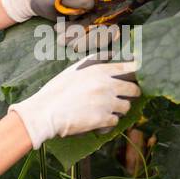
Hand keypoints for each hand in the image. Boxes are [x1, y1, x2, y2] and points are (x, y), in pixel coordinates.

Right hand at [7, 48, 141, 149]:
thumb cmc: (55, 92)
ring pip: (126, 107)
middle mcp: (106, 85)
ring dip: (119, 110)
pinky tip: (98, 122)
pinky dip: (108, 123)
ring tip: (107, 111)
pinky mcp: (102, 119)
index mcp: (99, 70)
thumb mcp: (73, 70)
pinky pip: (115, 121)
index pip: (130, 68)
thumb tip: (110, 55)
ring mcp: (106, 103)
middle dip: (130, 95)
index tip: (134, 79)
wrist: (43, 114)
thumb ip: (93, 62)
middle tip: (122, 98)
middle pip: (134, 89)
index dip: (136, 74)